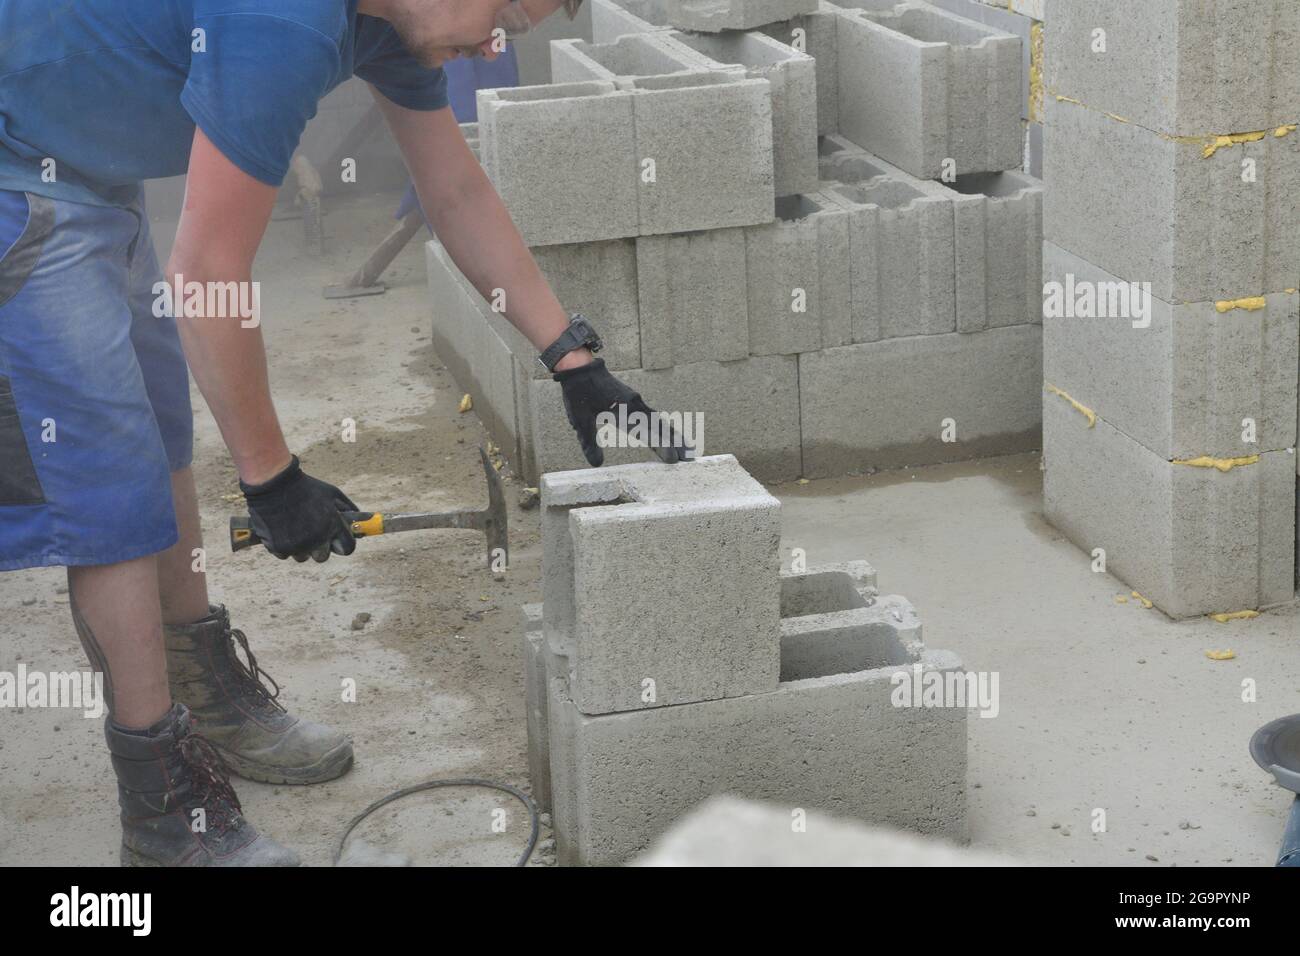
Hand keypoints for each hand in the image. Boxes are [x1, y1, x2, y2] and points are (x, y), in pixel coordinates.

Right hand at [240, 456, 357, 561]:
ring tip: (294, 526)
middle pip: (322, 557)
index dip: (343, 544)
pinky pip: (285, 554)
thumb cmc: (305, 487)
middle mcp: (316, 540)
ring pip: (302, 556)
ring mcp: (296, 545)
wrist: (273, 483)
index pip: (347, 548)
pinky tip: (281, 527)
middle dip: (319, 548)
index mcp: (333, 526)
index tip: (337, 540)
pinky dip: (283, 544)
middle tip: (312, 533)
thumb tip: (360, 520)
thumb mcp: (332, 493)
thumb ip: (348, 509)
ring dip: (300, 546)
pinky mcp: (278, 548)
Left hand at [553, 358, 691, 466]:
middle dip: (675, 444)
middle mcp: (634, 406)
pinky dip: (664, 426)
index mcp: (623, 412)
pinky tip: (669, 434)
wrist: (581, 368)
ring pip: (659, 421)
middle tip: (689, 459)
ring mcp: (636, 402)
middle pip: (660, 428)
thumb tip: (596, 465)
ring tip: (687, 449)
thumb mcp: (581, 421)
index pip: (646, 433)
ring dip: (673, 435)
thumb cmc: (579, 394)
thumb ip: (590, 443)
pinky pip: (653, 415)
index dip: (661, 447)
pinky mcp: (634, 400)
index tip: (673, 459)